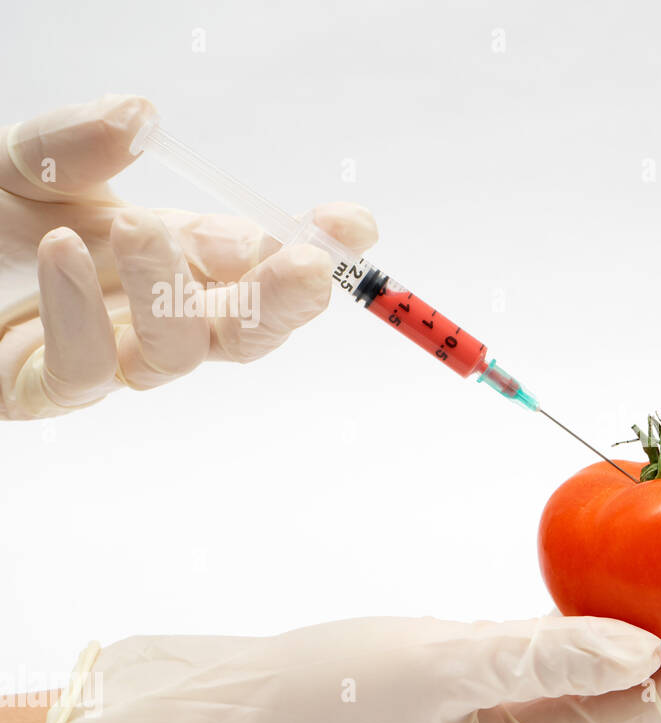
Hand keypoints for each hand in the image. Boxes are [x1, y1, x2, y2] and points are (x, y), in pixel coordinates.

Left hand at [0, 94, 377, 419]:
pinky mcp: (42, 390)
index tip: (351, 224)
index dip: (316, 247)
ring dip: (178, 300)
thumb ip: (78, 141)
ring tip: (144, 234)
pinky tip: (70, 255)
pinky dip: (84, 317)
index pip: (263, 262)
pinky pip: (84, 374)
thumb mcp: (24, 158)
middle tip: (304, 266)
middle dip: (285, 300)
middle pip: (246, 329)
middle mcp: (151, 312)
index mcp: (171, 257)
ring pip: (179, 356)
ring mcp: (103, 355)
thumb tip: (144, 118)